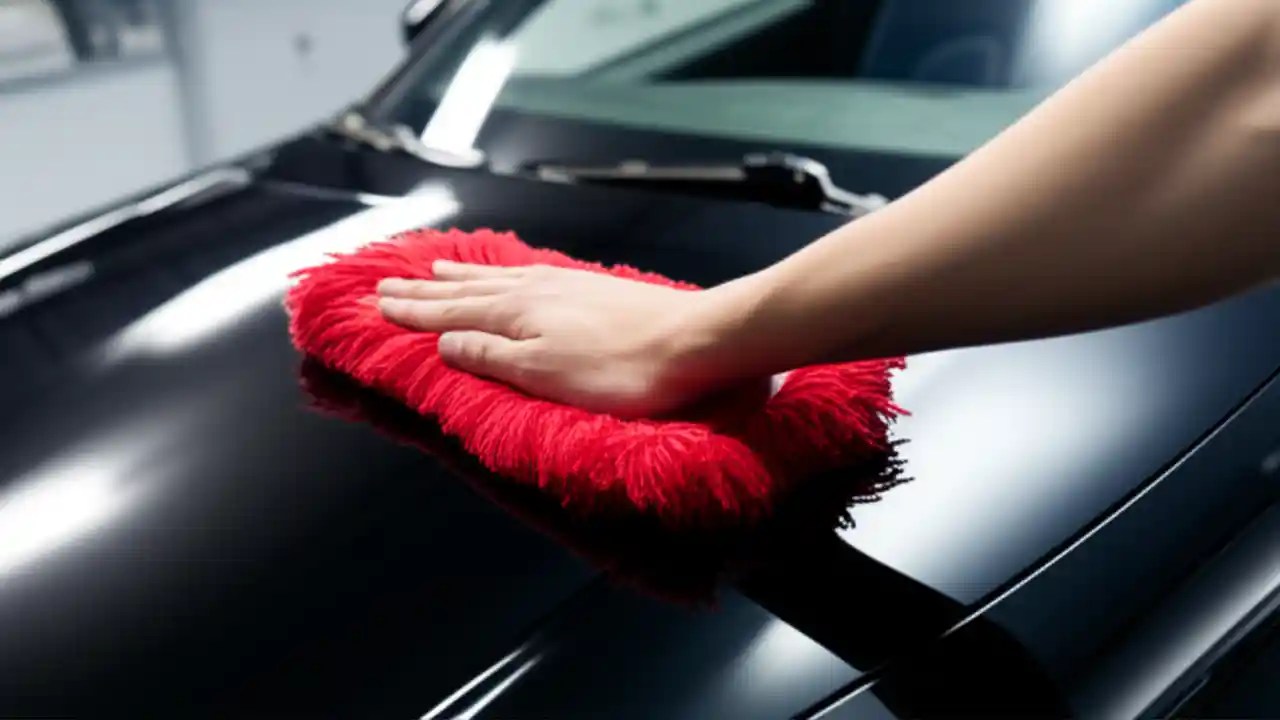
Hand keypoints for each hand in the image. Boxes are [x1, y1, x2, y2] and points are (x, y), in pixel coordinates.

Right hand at [377, 261, 733, 416]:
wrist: (693, 340)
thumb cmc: (618, 369)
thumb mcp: (542, 373)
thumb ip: (490, 355)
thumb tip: (444, 340)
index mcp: (515, 312)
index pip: (449, 311)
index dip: (412, 310)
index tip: (376, 304)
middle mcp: (533, 289)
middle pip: (467, 288)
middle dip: (425, 290)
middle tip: (388, 283)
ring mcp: (565, 284)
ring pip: (497, 276)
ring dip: (462, 275)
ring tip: (438, 268)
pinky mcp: (592, 287)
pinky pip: (529, 272)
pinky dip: (504, 271)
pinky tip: (510, 272)